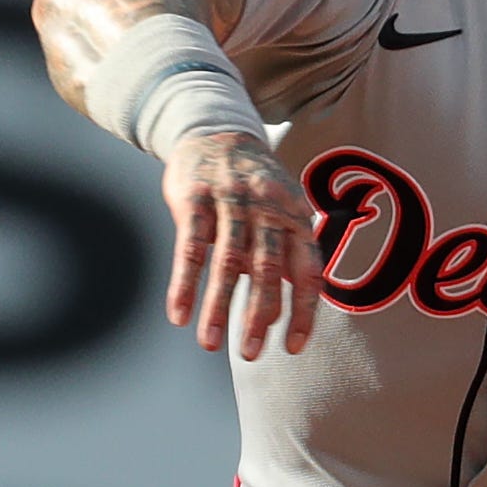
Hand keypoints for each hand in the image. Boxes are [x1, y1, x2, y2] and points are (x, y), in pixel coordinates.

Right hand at [162, 129, 320, 359]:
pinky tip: (178, 314)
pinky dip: (184, 283)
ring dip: (218, 307)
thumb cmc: (255, 185)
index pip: (308, 272)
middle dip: (259, 316)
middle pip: (268, 270)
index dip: (303, 312)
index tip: (293, 348)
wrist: (216, 130)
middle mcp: (268, 209)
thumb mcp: (285, 210)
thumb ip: (288, 256)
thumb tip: (287, 312)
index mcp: (297, 217)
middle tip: (251, 355)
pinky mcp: (195, 199)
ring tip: (210, 345)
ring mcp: (231, 202)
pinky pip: (189, 247)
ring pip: (227, 263)